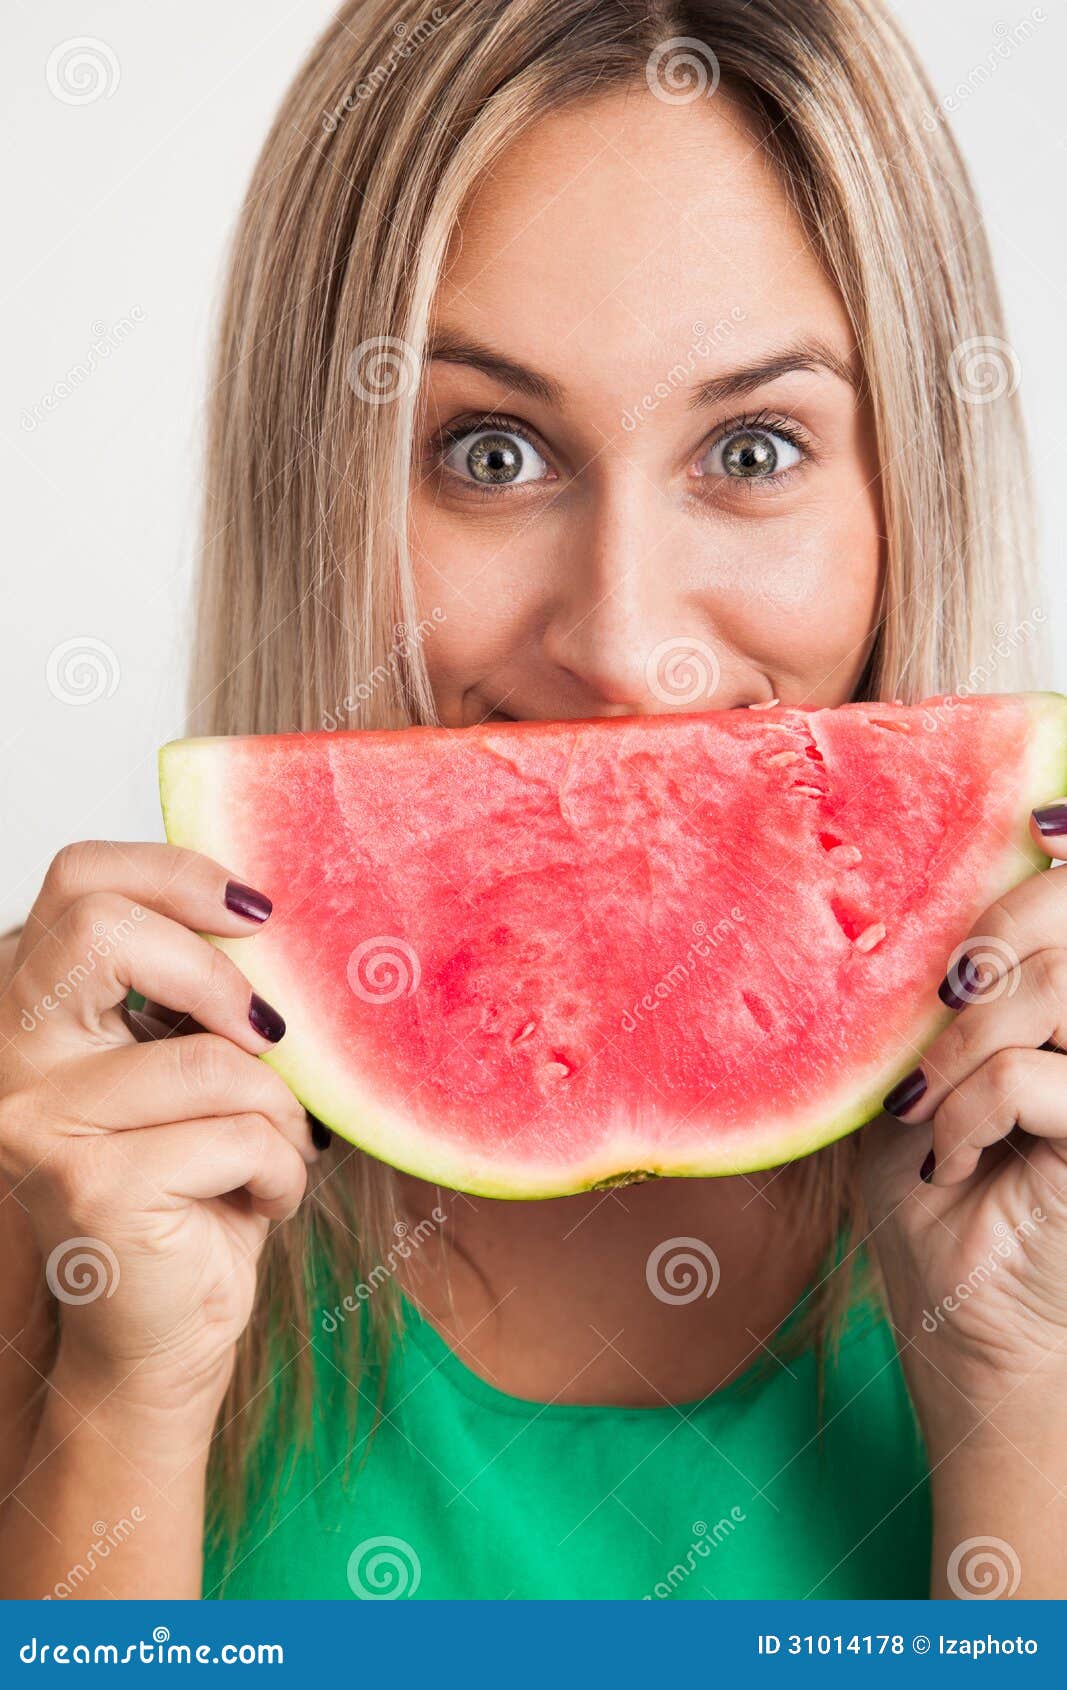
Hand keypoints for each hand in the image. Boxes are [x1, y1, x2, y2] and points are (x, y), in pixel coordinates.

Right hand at [0, 842, 320, 1424]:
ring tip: (274, 1156)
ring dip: (280, 1113)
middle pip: (102, 927)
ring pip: (212, 1058)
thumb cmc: (187, 1190)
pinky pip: (239, 1134)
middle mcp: (10, 1054)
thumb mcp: (185, 1066)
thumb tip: (271, 916)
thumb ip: (194, 993)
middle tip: (269, 1033)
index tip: (258, 915)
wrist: (158, 1337)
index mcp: (30, 1006)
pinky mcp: (92, 1184)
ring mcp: (38, 1120)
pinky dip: (282, 1171)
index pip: (79, 878)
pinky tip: (261, 1202)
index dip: (177, 875)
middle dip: (218, 973)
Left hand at [859, 802, 1066, 1454]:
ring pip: (1066, 989)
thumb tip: (920, 915)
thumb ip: (936, 1009)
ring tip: (928, 1101)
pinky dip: (973, 1109)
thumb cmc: (944, 1225)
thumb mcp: (919, 1093)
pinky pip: (1037, 1080)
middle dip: (1003, 933)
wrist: (975, 1356)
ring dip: (974, 1031)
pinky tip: (949, 1159)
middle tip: (947, 993)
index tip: (1024, 832)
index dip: (1061, 856)